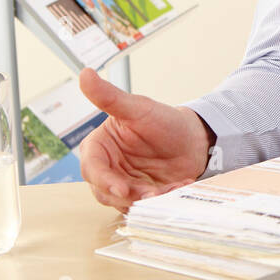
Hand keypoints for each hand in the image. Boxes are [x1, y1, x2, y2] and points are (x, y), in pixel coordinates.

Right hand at [77, 66, 214, 212]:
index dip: (104, 179)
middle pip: (104, 191)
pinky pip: (146, 206)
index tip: (121, 187)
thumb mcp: (137, 108)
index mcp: (99, 148)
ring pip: (124, 202)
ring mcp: (125, 185)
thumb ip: (110, 97)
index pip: (92, 167)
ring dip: (145, 200)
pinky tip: (179, 188)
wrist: (194, 138)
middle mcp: (108, 169)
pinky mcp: (143, 197)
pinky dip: (161, 201)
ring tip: (167, 192)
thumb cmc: (163, 120)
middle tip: (149, 194)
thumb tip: (85, 73)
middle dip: (126, 195)